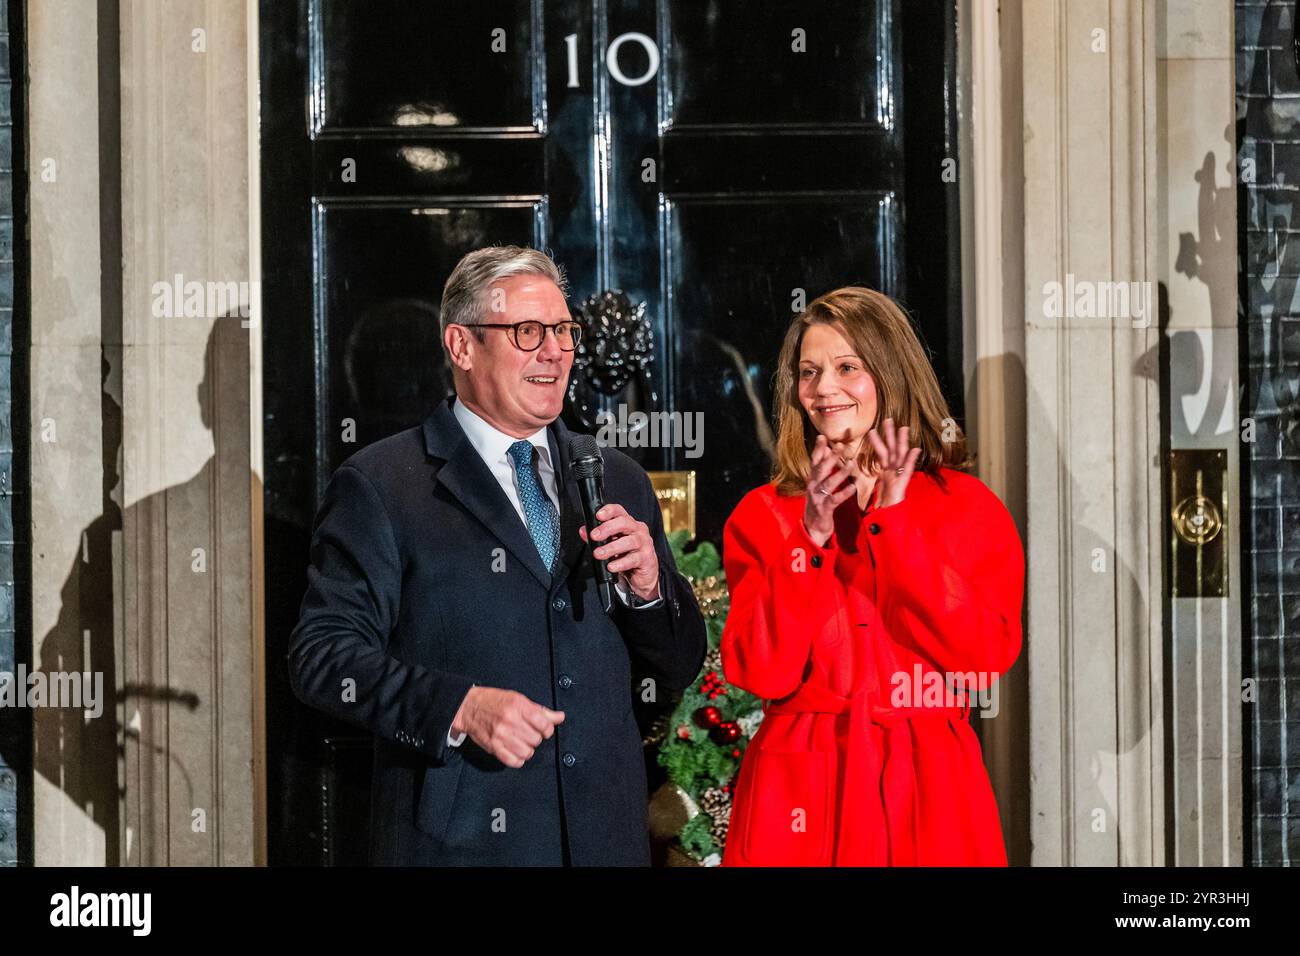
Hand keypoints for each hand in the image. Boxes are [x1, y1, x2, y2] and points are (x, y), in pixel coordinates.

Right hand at [450, 687, 564, 768]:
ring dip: (527, 749)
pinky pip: (513, 761)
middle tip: (529, 733)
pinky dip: (518, 759)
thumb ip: (540, 711)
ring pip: (527, 752)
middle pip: (536, 739)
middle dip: (535, 738)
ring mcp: (501, 735)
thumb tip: (559, 717)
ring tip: (522, 742)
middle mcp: (510, 721)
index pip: (544, 724)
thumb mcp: (519, 699)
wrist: (469, 707)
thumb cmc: (494, 702)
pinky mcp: (493, 747)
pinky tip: (515, 751)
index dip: (547, 729)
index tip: (543, 729)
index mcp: (518, 706)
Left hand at [579, 503, 660, 601]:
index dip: (609, 511)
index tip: (598, 515)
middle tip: (594, 536)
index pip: (619, 511)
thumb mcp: (610, 544)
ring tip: (598, 554)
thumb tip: (583, 531)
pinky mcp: (647, 558)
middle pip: (625, 523)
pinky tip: (611, 566)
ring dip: (611, 548)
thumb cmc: (626, 555)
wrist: (642, 575)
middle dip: (607, 528)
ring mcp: (645, 543)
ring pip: (629, 541)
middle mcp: (638, 530)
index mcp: (629, 523)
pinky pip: (633, 559)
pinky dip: (620, 563)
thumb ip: (597, 538)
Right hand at [803, 434, 856, 546]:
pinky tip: (853, 487)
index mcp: (812, 479)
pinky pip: (835, 499)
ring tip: (851, 463)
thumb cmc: (819, 504)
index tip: (823, 437)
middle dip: (831, 457)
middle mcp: (812, 486)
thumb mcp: (818, 485)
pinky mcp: (824, 509)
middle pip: (821, 469)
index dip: (818, 449)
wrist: (812, 528)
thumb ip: (823, 468)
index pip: (814, 461)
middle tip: (840, 446)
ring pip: (829, 482)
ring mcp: (817, 498)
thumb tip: (828, 450)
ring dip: (840, 473)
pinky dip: (844, 493)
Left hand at [866, 417, 921, 508]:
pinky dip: (910, 460)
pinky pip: (907, 471)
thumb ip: (875, 481)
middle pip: (891, 450)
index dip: (877, 441)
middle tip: (888, 419)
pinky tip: (915, 449)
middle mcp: (892, 473)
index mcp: (885, 473)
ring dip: (902, 442)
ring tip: (903, 428)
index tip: (872, 429)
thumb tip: (871, 471)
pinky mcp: (902, 485)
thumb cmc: (883, 507)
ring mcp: (898, 478)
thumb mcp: (876, 491)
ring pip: (900, 456)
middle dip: (889, 435)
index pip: (881, 453)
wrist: (890, 520)